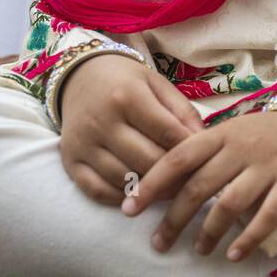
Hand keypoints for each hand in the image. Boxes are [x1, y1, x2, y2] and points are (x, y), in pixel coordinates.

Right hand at [59, 53, 204, 203]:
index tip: (207, 163)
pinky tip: (138, 195)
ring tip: (170, 192)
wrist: (81, 77)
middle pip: (147, 160)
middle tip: (193, 184)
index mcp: (128, 95)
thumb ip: (183, 111)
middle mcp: (102, 120)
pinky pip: (96, 190)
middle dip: (174, 176)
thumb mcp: (158, 85)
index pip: (167, 133)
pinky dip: (119, 199)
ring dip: (150, 191)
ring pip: (123, 180)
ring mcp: (83, 142)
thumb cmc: (128, 83)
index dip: (191, 151)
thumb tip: (205, 142)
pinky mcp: (69, 160)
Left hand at [123, 110, 276, 260]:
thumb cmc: (261, 135)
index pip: (178, 158)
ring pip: (230, 204)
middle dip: (174, 219)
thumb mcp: (228, 134)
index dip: (151, 183)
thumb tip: (157, 187)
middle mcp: (241, 149)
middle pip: (199, 186)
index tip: (129, 208)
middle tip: (159, 243)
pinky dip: (249, 238)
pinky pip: (268, 216)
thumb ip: (200, 154)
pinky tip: (234, 255)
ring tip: (199, 250)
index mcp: (220, 135)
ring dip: (209, 232)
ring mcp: (268, 166)